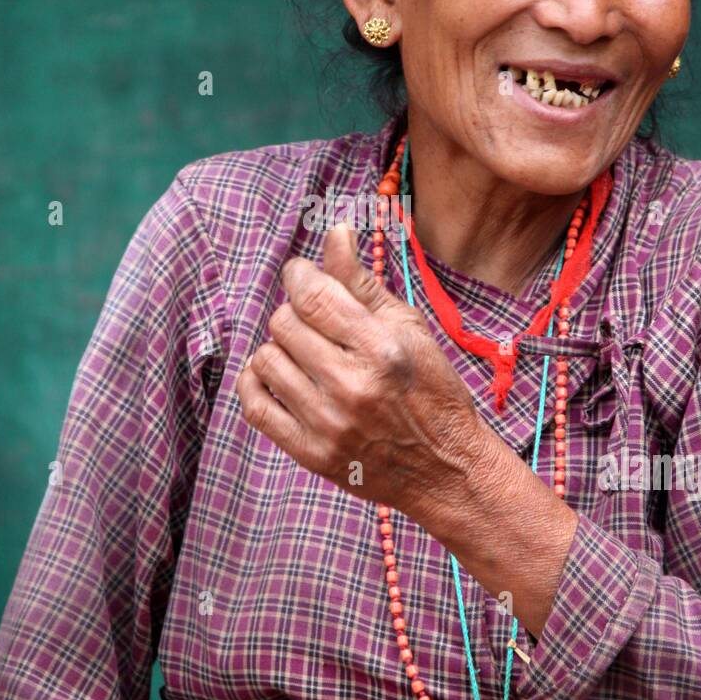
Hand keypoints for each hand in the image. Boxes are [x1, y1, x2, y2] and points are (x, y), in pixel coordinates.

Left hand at [236, 223, 502, 519]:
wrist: (445, 468)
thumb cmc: (432, 390)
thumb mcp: (408, 328)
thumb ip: (363, 282)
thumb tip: (334, 231)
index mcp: (381, 348)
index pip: (312, 295)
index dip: (299, 276)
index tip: (304, 276)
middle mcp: (351, 386)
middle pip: (284, 324)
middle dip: (295, 313)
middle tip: (315, 323)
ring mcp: (327, 424)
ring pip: (266, 360)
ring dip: (279, 348)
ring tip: (304, 354)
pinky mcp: (310, 453)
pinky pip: (255, 405)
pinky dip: (256, 382)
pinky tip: (276, 374)